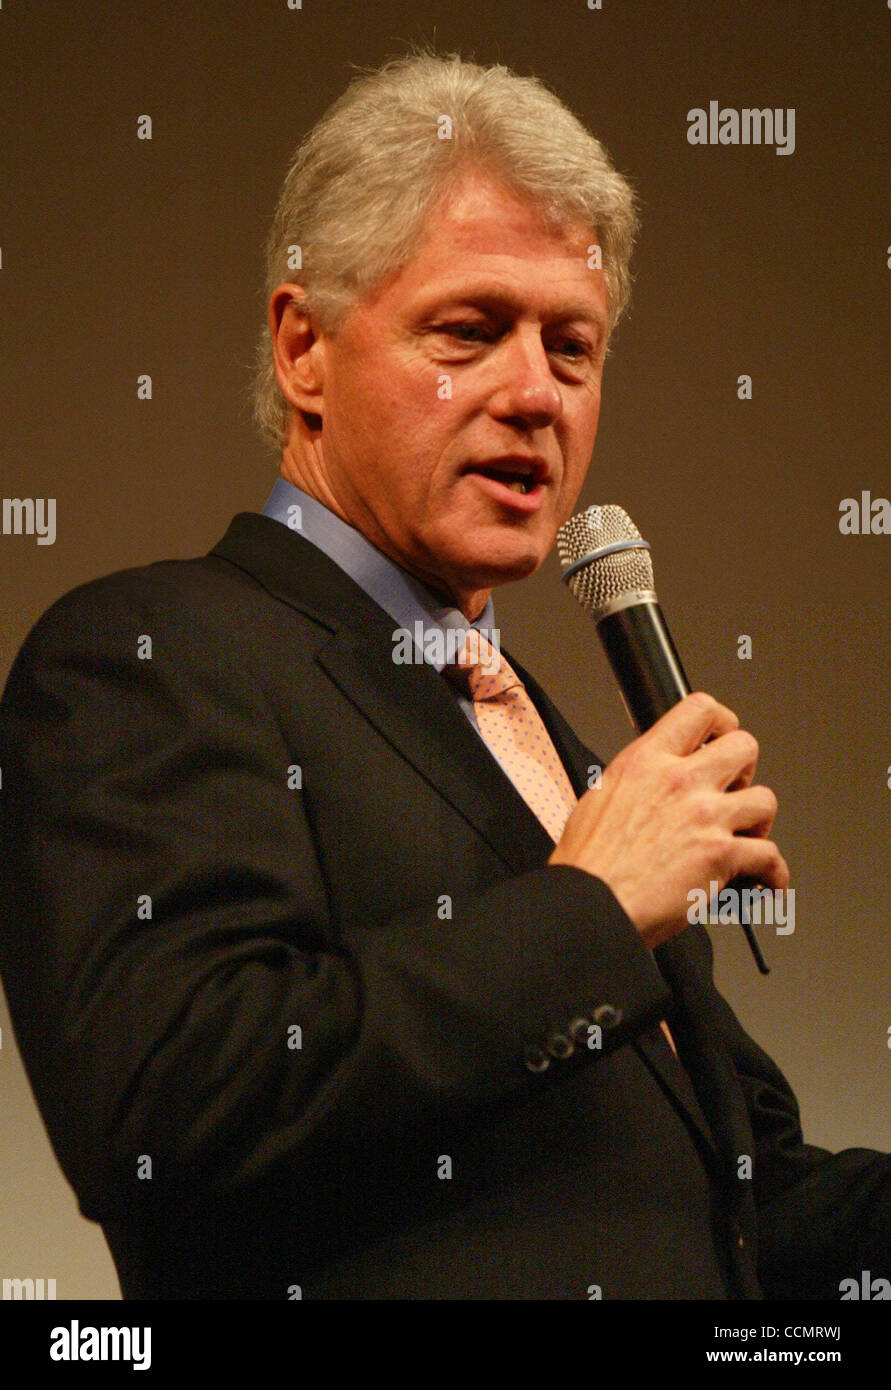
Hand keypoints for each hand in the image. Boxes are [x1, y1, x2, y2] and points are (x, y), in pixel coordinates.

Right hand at [549, 692, 789, 948]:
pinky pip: (771, 856)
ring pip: (765, 799)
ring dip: (758, 822)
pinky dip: (773, 874)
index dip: (722, 722)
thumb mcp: (600, 798)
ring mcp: (704, 815)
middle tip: (733, 790)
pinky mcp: (721, 854)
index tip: (722, 737)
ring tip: (745, 837)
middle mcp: (679, 780)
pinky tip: (766, 880)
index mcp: (645, 761)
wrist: (590, 903)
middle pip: (745, 746)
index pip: (699, 710)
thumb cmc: (587, 864)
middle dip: (745, 770)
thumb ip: (636, 782)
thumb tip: (651, 787)